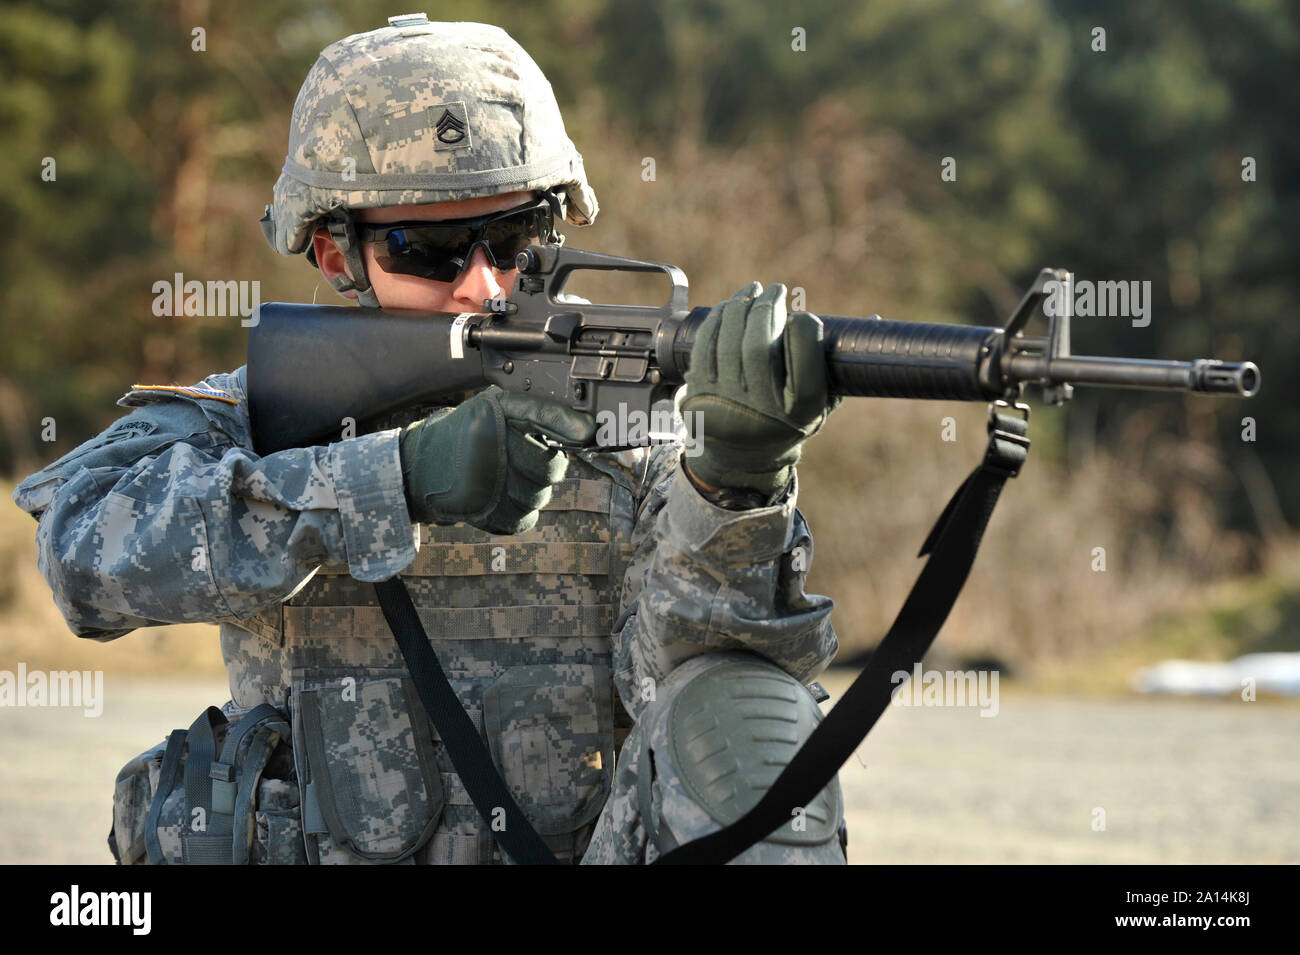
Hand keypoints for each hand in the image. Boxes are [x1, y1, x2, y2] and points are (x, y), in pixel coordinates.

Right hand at [399, 386, 595, 534]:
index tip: (590, 432)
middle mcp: (490, 443)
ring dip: (532, 492)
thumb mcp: (495, 409)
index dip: (567, 425)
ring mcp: (486, 480)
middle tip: (531, 462)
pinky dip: (520, 512)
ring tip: (509, 479)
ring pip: (538, 496)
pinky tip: (504, 497)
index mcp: (494, 412)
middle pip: (549, 468)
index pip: (539, 414)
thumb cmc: (467, 435)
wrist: (420, 468)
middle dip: (548, 468)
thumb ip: (537, 414)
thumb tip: (587, 429)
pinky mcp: (482, 510)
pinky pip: (524, 519)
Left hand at [681, 282, 834, 502]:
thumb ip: (841, 365)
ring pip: (730, 341)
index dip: (804, 327)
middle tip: (775, 290)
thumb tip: (876, 320)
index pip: (804, 355)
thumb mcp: (821, 402)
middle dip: (768, 308)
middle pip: (760, 345)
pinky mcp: (699, 395)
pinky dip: (717, 320)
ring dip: (740, 307)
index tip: (805, 315)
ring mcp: (727, 403)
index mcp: (800, 410)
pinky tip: (729, 307)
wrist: (741, 457)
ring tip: (752, 292)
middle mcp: (763, 409)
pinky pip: (705, 347)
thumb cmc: (788, 419)